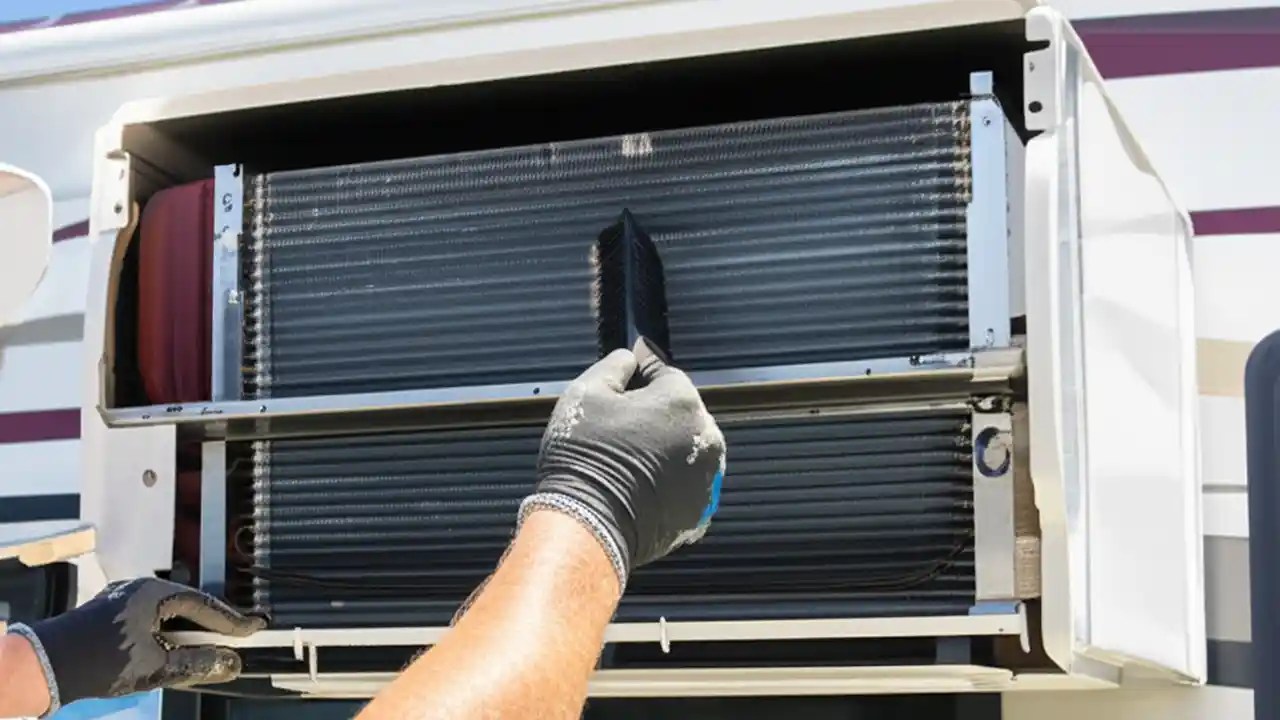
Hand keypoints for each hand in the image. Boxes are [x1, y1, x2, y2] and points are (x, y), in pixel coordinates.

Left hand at [5, 578, 264, 714]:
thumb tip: (230, 663)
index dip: (232, 621)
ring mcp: (123, 598)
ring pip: (168, 612)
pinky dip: (168, 631)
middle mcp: (140, 589)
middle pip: (188, 605)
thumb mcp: (156, 667)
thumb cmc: (99, 661)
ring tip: (209, 646)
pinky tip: (172, 647)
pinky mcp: (110, 611)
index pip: (204, 606)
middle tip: (238, 635)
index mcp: (154, 594)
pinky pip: (151, 616)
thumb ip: (197, 663)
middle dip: (212, 624)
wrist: (45, 664)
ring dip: (188, 630)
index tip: (255, 628)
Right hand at [519, 338, 726, 587]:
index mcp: (683, 402)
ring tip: (628, 458)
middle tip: (620, 425)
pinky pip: (685, 484)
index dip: (644, 371)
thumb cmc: (584, 459)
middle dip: (655, 414)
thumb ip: (615, 365)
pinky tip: (639, 484)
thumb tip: (630, 358)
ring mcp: (708, 478)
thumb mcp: (586, 393)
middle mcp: (707, 437)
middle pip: (681, 412)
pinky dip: (668, 481)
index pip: (667, 373)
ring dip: (664, 447)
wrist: (588, 527)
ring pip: (686, 448)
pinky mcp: (700, 510)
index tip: (633, 369)